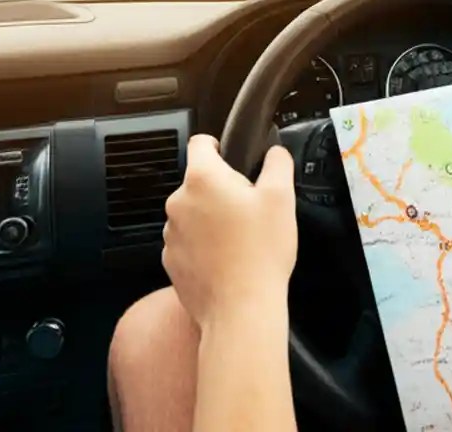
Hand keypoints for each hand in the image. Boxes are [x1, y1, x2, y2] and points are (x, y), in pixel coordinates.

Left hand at [162, 135, 296, 330]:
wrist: (241, 309)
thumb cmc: (261, 252)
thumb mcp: (282, 198)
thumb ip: (278, 163)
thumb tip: (275, 151)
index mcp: (202, 179)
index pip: (200, 143)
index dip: (218, 146)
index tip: (232, 159)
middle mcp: (178, 202)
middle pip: (199, 182)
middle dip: (221, 191)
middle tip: (249, 211)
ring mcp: (170, 233)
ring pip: (193, 214)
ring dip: (211, 220)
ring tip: (240, 240)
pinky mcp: (171, 260)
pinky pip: (188, 243)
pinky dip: (204, 247)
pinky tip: (227, 260)